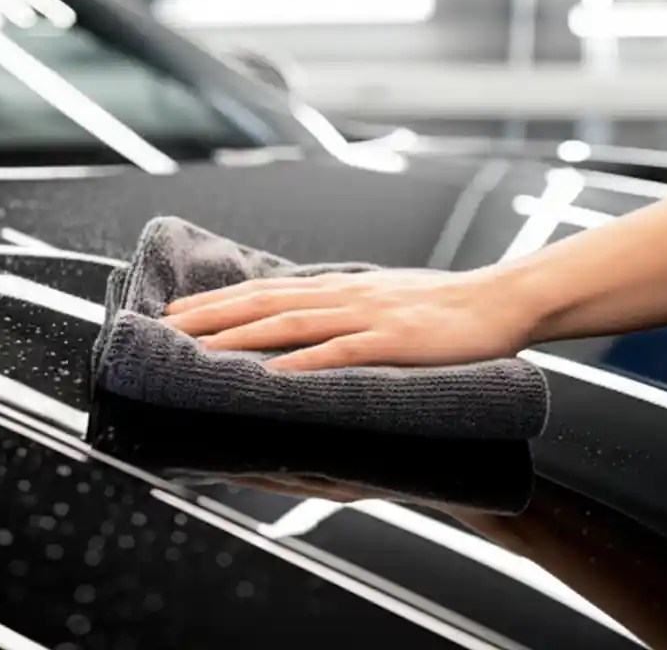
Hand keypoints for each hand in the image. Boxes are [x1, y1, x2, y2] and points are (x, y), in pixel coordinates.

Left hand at [162, 268, 539, 371]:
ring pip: (292, 322)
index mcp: (339, 289)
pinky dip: (306, 364)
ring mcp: (368, 317)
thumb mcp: (381, 301)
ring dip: (242, 335)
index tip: (177, 313)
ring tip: (201, 348)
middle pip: (265, 301)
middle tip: (166, 328)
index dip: (218, 302)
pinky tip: (274, 376)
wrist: (500, 301)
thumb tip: (300, 321)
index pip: (266, 291)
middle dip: (212, 315)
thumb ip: (341, 310)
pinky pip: (343, 352)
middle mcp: (344, 296)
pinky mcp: (395, 340)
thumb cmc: (441, 309)